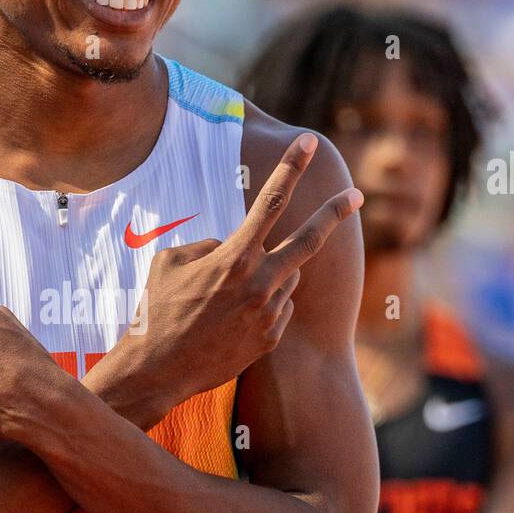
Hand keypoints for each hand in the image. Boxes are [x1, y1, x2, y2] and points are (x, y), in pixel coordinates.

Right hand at [105, 134, 362, 418]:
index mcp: (234, 257)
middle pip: (308, 240)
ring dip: (269, 274)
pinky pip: (279, 307)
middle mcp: (259, 283)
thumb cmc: (157, 310)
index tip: (309, 143)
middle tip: (356, 195)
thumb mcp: (170, 262)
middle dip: (335, 214)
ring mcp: (269, 313)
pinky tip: (232, 320)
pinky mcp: (271, 338)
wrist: (158, 369)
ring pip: (286, 277)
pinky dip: (263, 304)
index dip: (291, 167)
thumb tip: (232, 244)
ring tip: (229, 296)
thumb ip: (209, 245)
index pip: (270, 201)